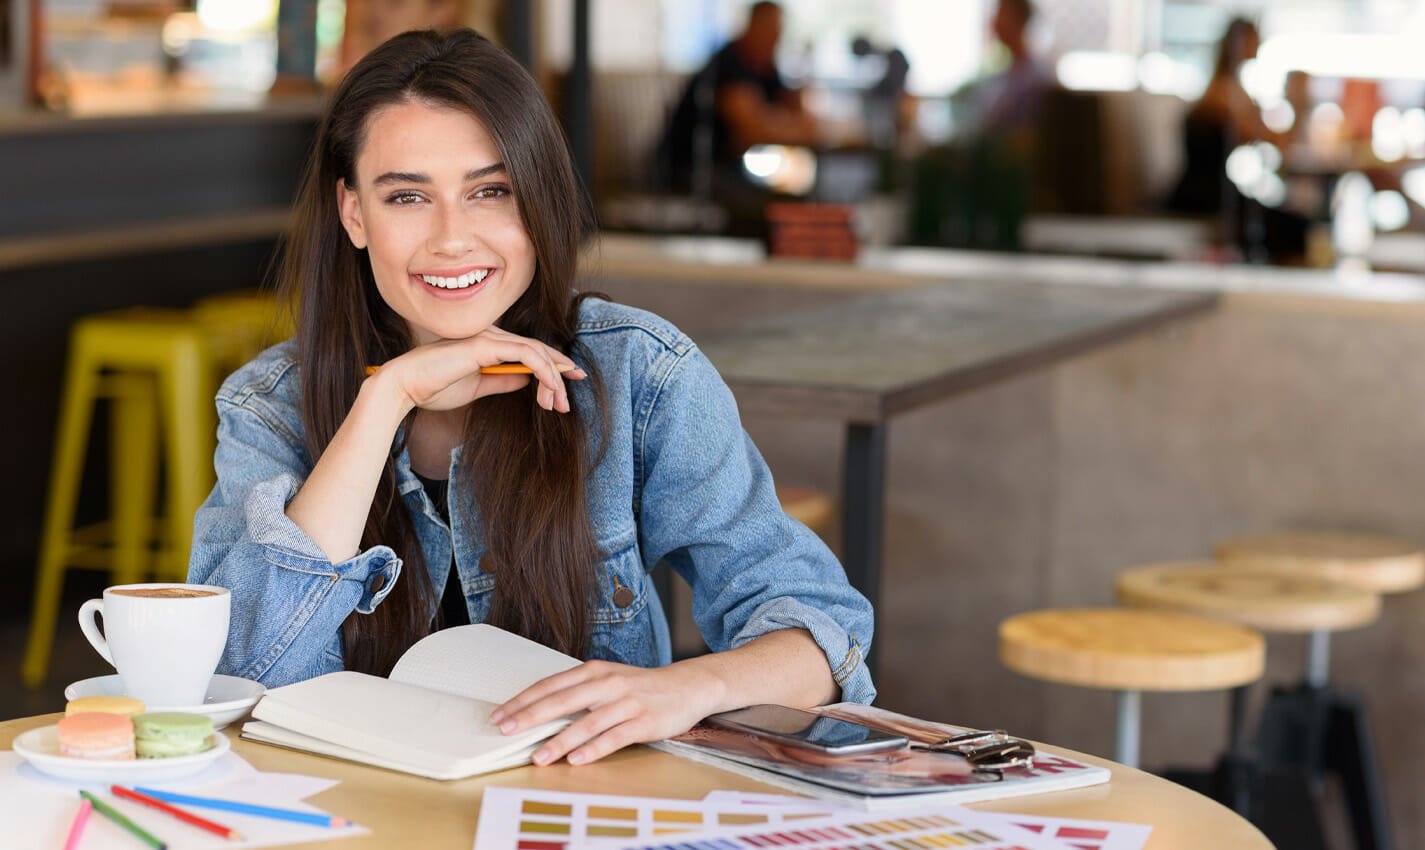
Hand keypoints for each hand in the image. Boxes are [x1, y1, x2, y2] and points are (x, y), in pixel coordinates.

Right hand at [371, 326, 585, 413]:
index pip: (528, 350)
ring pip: (536, 351)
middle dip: (560, 372)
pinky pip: (525, 353)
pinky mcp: (484, 345)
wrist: (404, 387)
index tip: (568, 384)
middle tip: (569, 397)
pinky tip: (550, 387)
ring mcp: (487, 337)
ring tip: (560, 402)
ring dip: (553, 377)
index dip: (552, 365)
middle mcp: (490, 335)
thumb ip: (502, 381)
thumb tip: (526, 381)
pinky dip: (543, 369)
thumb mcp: (477, 388)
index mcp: (487, 344)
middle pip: (537, 348)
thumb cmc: (433, 388)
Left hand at [490, 660, 726, 764]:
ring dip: (560, 740)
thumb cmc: (640, 687)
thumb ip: (578, 693)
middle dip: (531, 716)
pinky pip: (614, 737)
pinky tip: (577, 760)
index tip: (500, 715)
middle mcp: (607, 683)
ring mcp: (626, 702)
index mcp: (594, 671)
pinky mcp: (643, 721)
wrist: (687, 685)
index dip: (523, 700)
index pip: (550, 685)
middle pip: (562, 700)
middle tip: (507, 731)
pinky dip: (594, 749)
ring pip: (587, 722)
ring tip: (539, 756)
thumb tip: (540, 712)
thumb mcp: (607, 680)